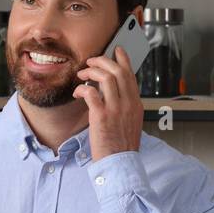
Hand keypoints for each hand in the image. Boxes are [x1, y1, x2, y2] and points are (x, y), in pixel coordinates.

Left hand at [73, 46, 144, 161]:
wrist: (120, 162)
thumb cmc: (122, 145)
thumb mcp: (131, 122)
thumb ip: (125, 105)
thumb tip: (112, 91)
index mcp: (136, 104)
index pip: (131, 75)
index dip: (123, 59)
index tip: (117, 50)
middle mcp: (128, 103)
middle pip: (118, 71)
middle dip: (103, 61)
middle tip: (91, 61)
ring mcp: (116, 109)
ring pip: (105, 77)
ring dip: (91, 72)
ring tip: (82, 74)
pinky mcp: (101, 116)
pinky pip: (91, 92)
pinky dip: (82, 88)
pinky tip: (77, 91)